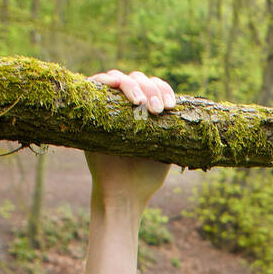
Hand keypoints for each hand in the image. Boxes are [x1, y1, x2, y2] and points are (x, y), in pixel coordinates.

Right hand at [85, 69, 176, 209]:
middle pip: (139, 79)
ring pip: (119, 78)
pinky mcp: (90, 112)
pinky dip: (105, 79)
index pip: (155, 87)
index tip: (170, 107)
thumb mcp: (167, 149)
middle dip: (151, 90)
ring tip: (140, 103)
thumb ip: (172, 128)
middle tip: (156, 110)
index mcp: (146, 113)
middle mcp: (126, 107)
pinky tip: (116, 85)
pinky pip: (94, 84)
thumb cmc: (147, 177)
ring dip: (132, 85)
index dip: (163, 89)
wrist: (124, 196)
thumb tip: (182, 107)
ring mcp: (108, 108)